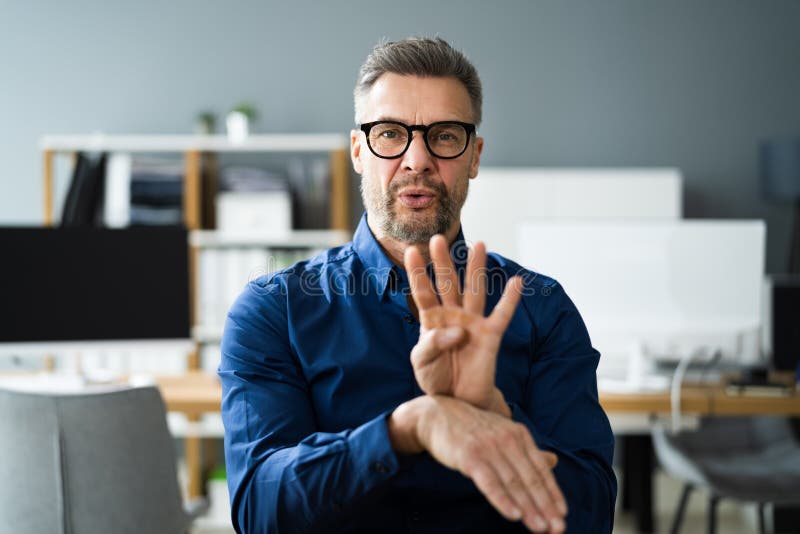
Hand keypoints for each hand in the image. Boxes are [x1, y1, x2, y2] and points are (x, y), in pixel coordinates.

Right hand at [388, 395, 566, 532]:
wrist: (436, 415)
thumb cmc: (471, 428)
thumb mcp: (502, 433)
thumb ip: (527, 450)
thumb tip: (554, 461)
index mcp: (518, 434)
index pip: (540, 468)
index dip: (553, 492)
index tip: (562, 514)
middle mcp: (507, 439)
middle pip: (530, 478)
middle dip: (545, 506)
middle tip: (557, 528)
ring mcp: (488, 447)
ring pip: (513, 483)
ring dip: (529, 508)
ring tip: (540, 527)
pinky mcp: (470, 456)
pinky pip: (489, 482)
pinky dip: (503, 499)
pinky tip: (513, 514)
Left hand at [404, 235, 522, 413]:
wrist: (457, 402)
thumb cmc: (436, 379)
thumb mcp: (421, 363)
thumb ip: (431, 345)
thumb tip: (458, 330)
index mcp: (432, 320)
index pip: (423, 292)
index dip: (417, 272)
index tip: (411, 250)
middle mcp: (452, 316)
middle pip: (448, 283)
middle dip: (443, 261)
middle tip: (438, 238)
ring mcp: (472, 323)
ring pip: (474, 290)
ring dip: (476, 268)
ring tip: (480, 244)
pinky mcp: (490, 336)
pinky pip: (502, 315)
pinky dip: (510, 299)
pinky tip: (516, 282)